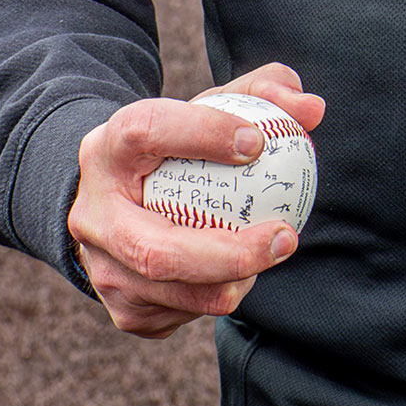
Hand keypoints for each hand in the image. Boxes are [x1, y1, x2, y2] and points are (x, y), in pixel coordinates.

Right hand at [68, 62, 325, 338]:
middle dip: (227, 254)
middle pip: (154, 248)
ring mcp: (102, 267)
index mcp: (110, 147)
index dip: (202, 134)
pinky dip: (217, 295)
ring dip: (232, 280)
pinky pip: (181, 312)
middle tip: (284, 237)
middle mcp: (94, 213)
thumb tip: (312, 110)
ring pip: (169, 291)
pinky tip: (240, 271)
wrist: (120, 195)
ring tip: (274, 251)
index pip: (150, 132)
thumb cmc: (180, 143)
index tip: (259, 142)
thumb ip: (265, 93)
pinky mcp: (121, 308)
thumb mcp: (214, 105)